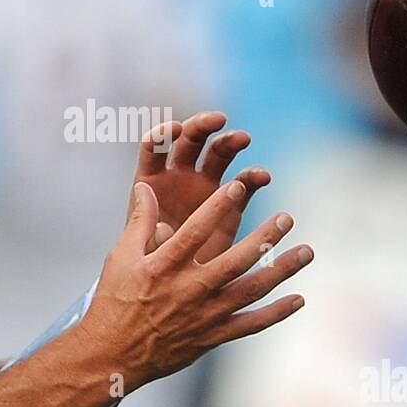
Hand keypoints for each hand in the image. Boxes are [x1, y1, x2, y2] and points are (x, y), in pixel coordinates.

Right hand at [78, 179, 311, 391]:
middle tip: (287, 218)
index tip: (239, 186)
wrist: (111, 357)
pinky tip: (298, 298)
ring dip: (281, 271)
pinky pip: (250, 325)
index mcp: (164, 267)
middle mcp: (188, 290)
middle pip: (234, 261)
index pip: (195, 232)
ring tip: (307, 251)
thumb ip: (138, 222)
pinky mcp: (211, 337)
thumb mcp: (119, 258)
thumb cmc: (114, 302)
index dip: (218, 207)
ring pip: (250, 291)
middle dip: (265, 238)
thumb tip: (146, 187)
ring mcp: (203, 316)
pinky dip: (276, 313)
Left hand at [131, 111, 270, 261]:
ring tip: (243, 139)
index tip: (175, 128)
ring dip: (231, 142)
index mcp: (152, 181)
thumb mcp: (143, 253)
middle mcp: (179, 176)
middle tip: (218, 120)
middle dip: (203, 126)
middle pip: (190, 141)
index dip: (162, 134)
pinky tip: (263, 176)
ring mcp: (206, 186)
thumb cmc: (147, 265)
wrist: (173, 286)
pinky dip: (253, 176)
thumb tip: (162, 229)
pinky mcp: (231, 202)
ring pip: (219, 153)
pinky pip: (244, 183)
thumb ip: (150, 237)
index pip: (154, 147)